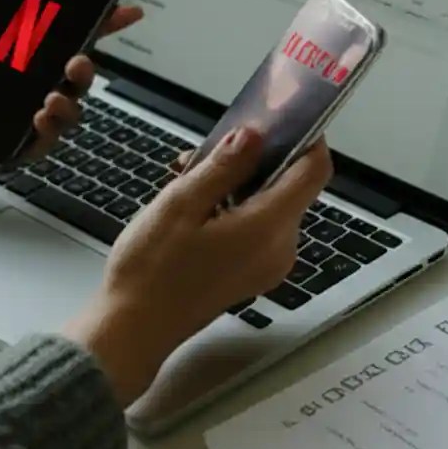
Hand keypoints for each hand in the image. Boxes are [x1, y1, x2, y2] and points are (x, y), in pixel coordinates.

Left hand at [0, 0, 141, 176]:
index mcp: (16, 56)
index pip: (66, 38)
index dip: (101, 25)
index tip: (127, 11)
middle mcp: (23, 87)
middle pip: (76, 77)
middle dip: (89, 67)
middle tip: (79, 61)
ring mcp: (18, 118)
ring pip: (69, 112)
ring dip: (72, 103)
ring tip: (52, 98)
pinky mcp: (8, 149)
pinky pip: (44, 145)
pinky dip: (50, 131)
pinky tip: (39, 117)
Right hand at [63, 127, 332, 404]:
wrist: (133, 329)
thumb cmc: (151, 272)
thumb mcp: (181, 204)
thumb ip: (223, 166)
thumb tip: (253, 136)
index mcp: (268, 227)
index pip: (314, 171)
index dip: (306, 139)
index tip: (282, 118)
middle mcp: (279, 248)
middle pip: (289, 185)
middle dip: (255, 160)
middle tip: (210, 148)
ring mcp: (267, 264)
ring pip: (269, 204)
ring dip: (237, 183)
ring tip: (188, 176)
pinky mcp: (251, 272)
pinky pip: (256, 226)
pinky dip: (233, 207)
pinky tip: (194, 203)